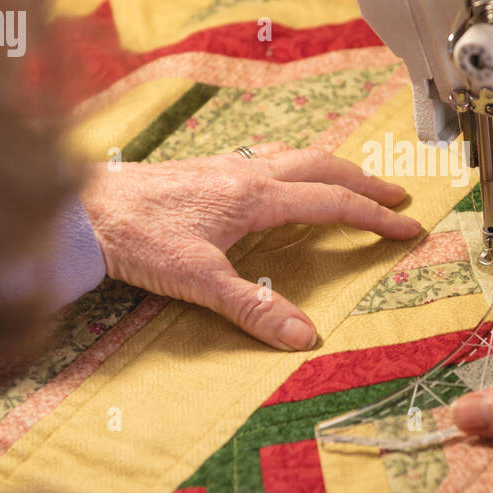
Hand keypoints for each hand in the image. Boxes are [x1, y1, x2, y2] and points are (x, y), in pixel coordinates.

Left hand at [79, 145, 421, 350]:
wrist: (84, 208)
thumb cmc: (136, 237)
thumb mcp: (199, 281)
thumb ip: (254, 309)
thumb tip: (304, 336)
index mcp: (255, 196)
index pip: (333, 202)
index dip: (375, 217)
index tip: (409, 227)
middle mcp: (246, 172)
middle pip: (323, 166)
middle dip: (365, 181)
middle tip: (397, 195)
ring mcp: (225, 166)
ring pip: (295, 156)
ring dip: (332, 167)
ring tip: (352, 180)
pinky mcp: (205, 170)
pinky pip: (266, 157)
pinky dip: (294, 165)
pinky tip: (282, 178)